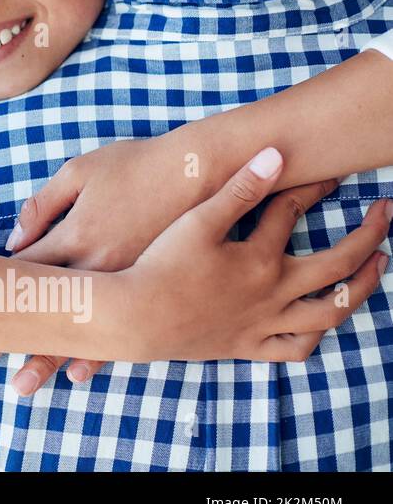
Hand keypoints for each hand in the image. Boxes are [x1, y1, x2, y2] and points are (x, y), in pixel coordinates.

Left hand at [0, 134, 212, 390]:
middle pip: (44, 308)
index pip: (23, 270)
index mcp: (74, 235)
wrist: (204, 171)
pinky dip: (97, 353)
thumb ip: (42, 205)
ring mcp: (125, 284)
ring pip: (78, 329)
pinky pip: (121, 329)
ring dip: (47, 355)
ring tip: (23, 384)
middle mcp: (95, 266)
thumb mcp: (80, 172)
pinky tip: (78, 372)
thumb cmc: (137, 164)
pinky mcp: (152, 290)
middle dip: (9, 336)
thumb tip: (13, 241)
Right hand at [122, 148, 388, 361]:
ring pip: (329, 312)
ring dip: (361, 289)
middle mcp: (272, 293)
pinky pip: (294, 349)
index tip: (331, 174)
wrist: (134, 318)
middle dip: (367, 237)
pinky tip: (322, 324)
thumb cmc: (160, 267)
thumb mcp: (196, 221)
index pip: (293, 213)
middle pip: (336, 266)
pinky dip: (315, 337)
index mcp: (260, 259)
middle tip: (384, 215)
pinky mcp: (247, 345)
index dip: (313, 188)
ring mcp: (263, 323)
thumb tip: (276, 155)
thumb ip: (239, 189)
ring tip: (377, 268)